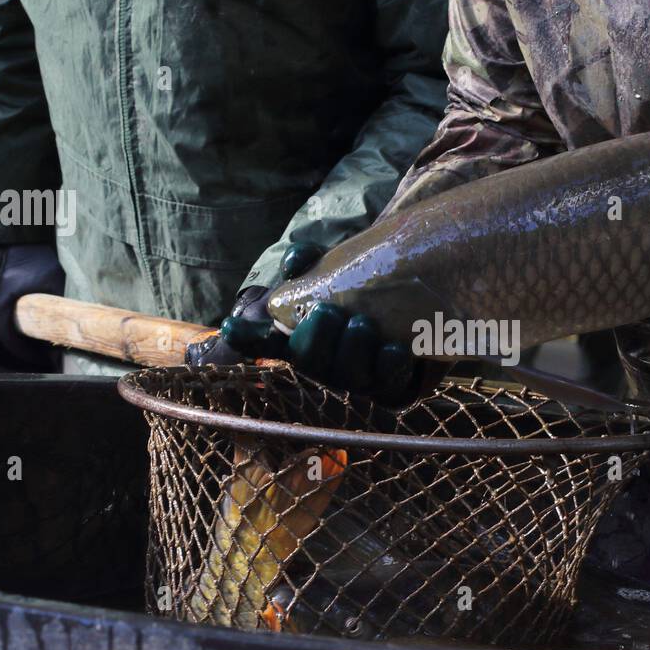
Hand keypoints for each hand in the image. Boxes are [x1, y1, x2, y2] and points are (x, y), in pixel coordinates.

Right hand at [189, 242, 425, 402]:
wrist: (417, 310)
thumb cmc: (367, 289)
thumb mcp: (337, 269)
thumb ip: (312, 262)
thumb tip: (294, 260)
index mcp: (303, 337)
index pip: (266, 341)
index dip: (246, 338)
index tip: (232, 325)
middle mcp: (326, 364)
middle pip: (310, 362)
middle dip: (316, 338)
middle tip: (329, 312)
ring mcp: (359, 380)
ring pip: (350, 376)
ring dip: (353, 352)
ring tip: (362, 324)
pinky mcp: (394, 389)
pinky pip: (390, 387)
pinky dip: (390, 367)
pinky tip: (394, 349)